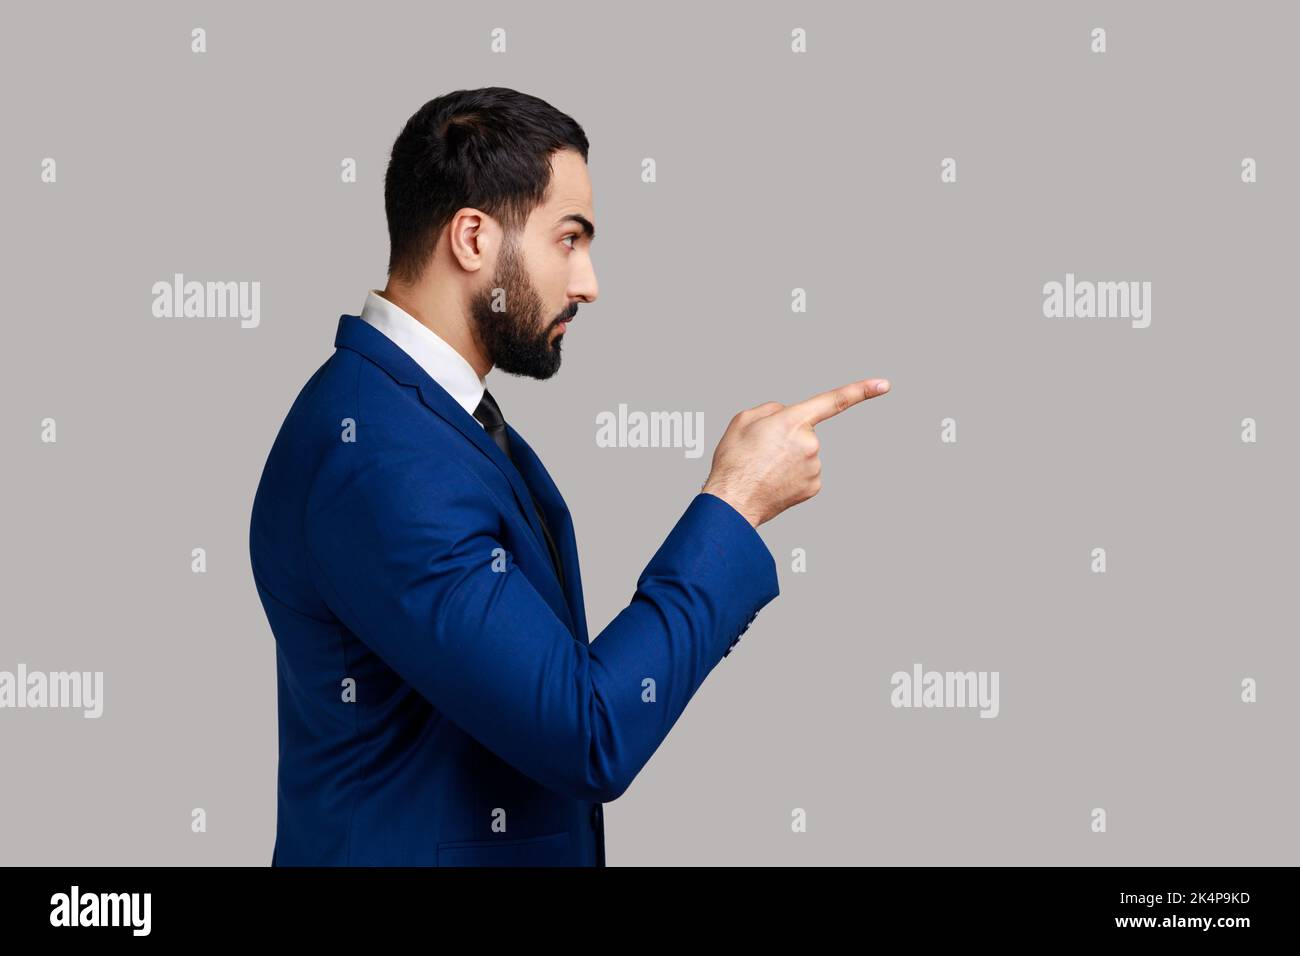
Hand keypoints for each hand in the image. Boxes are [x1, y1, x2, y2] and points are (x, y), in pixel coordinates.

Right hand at [701, 378, 890, 526]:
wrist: (733, 502)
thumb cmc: (734, 462)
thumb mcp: (742, 420)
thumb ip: (770, 409)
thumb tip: (785, 414)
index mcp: (793, 421)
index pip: (834, 401)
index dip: (861, 390)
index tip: (884, 384)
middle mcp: (810, 443)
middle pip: (804, 431)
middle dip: (787, 436)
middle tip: (762, 451)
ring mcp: (815, 467)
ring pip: (805, 453)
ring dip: (788, 457)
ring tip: (764, 467)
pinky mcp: (814, 486)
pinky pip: (806, 472)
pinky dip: (792, 474)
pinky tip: (774, 480)